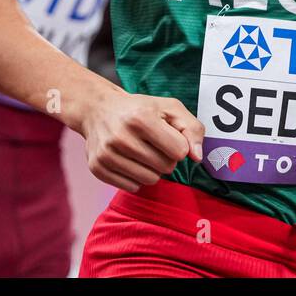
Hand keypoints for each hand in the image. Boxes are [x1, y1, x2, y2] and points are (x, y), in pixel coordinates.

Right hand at [80, 89, 204, 191]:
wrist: (98, 109)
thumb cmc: (140, 108)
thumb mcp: (170, 108)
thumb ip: (192, 129)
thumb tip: (197, 157)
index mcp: (142, 118)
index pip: (180, 151)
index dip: (180, 145)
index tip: (170, 136)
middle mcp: (121, 136)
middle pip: (166, 167)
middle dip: (167, 158)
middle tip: (155, 145)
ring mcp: (107, 153)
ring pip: (150, 180)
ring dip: (153, 169)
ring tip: (144, 152)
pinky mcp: (97, 167)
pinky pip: (132, 187)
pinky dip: (136, 177)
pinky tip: (130, 160)